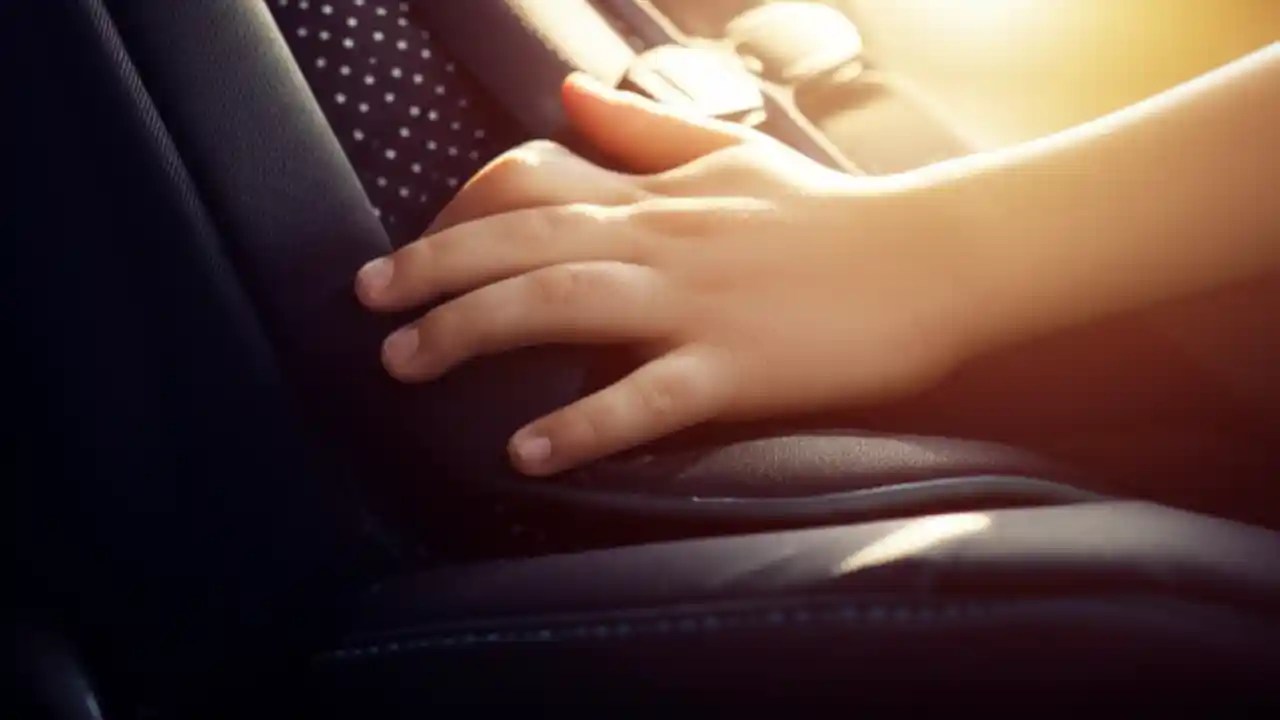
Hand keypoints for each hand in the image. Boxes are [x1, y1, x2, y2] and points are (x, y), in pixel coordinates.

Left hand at [355, 74, 981, 475]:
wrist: (931, 259)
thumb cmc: (828, 216)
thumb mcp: (731, 156)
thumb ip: (641, 131)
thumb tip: (564, 91)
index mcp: (657, 195)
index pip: (532, 183)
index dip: (460, 214)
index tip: (416, 252)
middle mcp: (661, 241)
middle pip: (522, 242)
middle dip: (432, 271)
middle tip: (367, 305)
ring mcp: (696, 304)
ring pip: (562, 304)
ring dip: (474, 331)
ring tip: (406, 363)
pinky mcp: (737, 366)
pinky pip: (645, 397)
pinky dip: (583, 424)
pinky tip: (527, 453)